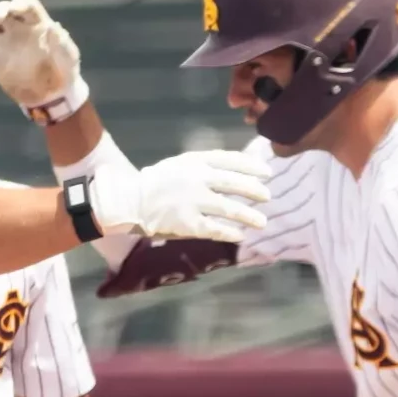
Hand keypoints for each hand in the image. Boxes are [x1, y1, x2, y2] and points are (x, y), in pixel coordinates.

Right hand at [0, 0, 81, 108]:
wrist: (53, 96)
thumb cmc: (65, 72)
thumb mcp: (69, 57)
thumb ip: (61, 42)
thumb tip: (52, 27)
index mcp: (36, 22)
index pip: (25, 5)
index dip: (19, 4)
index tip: (14, 9)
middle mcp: (17, 29)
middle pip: (2, 11)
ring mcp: (4, 44)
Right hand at [90, 151, 268, 239]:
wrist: (129, 201)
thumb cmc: (156, 182)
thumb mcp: (180, 164)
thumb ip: (204, 165)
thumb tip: (235, 169)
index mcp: (195, 160)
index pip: (230, 159)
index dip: (251, 165)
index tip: (266, 172)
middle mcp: (197, 179)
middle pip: (234, 183)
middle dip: (254, 190)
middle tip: (268, 196)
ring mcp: (193, 201)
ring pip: (229, 208)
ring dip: (248, 215)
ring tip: (262, 222)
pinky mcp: (188, 223)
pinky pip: (215, 229)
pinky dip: (229, 233)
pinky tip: (239, 236)